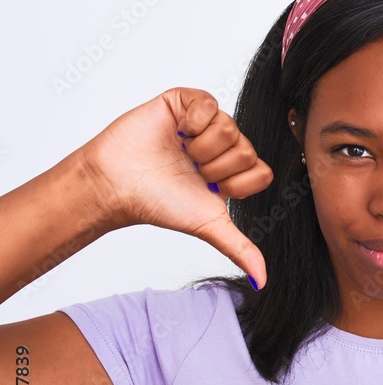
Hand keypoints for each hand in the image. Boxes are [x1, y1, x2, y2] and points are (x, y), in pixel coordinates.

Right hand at [83, 87, 272, 288]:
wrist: (118, 185)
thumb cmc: (158, 203)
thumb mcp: (208, 226)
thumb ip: (240, 248)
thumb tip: (263, 282)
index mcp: (232, 170)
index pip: (262, 172)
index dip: (238, 183)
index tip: (213, 189)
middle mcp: (223, 145)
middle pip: (248, 150)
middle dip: (216, 168)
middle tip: (192, 171)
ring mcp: (205, 122)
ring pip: (231, 128)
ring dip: (202, 147)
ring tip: (181, 153)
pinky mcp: (186, 102)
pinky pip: (210, 104)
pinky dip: (193, 122)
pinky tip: (177, 132)